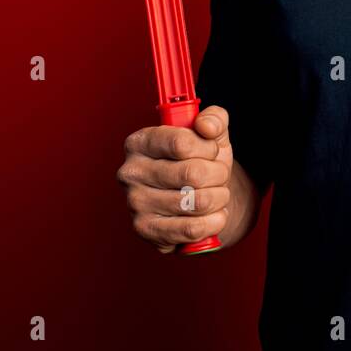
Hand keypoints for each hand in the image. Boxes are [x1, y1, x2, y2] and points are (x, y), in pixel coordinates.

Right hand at [117, 105, 232, 253]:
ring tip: (215, 194)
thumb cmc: (202, 163)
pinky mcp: (146, 230)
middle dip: (219, 175)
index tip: (212, 151)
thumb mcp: (212, 136)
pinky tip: (213, 215)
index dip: (208, 148)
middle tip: (218, 175)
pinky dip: (214, 221)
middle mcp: (131, 172)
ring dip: (219, 198)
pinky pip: (193, 228)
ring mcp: (135, 203)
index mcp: (141, 141)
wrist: (201, 200)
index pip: (181, 142)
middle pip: (193, 174)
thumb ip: (214, 119)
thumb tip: (207, 126)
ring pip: (197, 202)